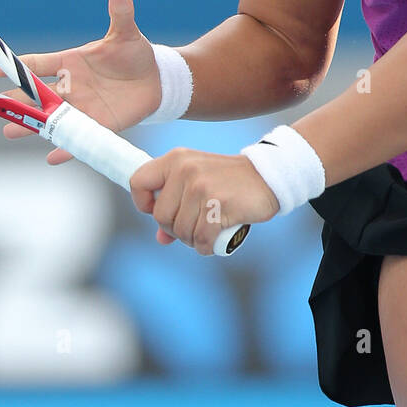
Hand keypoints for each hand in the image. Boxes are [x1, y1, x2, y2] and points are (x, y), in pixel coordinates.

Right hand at [0, 0, 160, 164]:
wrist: (155, 80)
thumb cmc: (134, 53)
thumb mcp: (126, 31)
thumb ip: (120, 10)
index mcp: (70, 62)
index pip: (35, 64)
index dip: (11, 67)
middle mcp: (70, 86)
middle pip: (36, 95)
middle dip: (14, 101)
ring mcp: (82, 107)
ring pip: (51, 118)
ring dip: (31, 125)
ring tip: (9, 131)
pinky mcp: (98, 124)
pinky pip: (79, 138)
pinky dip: (66, 149)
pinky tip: (52, 157)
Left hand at [128, 149, 279, 255]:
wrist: (268, 176)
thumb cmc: (230, 182)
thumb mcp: (198, 183)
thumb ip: (176, 205)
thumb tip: (160, 238)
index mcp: (175, 160)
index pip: (137, 181)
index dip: (143, 204)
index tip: (157, 211)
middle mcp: (185, 170)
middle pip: (160, 216)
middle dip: (176, 229)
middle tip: (195, 225)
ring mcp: (201, 187)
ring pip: (181, 231)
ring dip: (193, 239)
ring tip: (209, 230)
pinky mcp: (218, 205)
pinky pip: (201, 239)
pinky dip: (207, 246)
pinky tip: (216, 240)